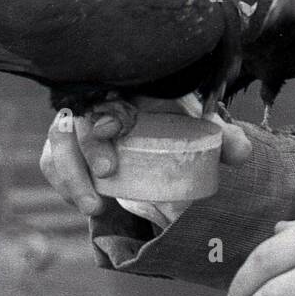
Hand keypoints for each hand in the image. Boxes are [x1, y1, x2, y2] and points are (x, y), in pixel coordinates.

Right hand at [39, 95, 251, 216]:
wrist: (162, 147)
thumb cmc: (179, 130)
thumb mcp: (203, 132)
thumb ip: (224, 139)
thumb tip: (241, 152)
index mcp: (129, 90)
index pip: (107, 89)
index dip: (107, 106)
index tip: (116, 125)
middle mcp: (97, 104)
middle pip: (76, 117)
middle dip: (87, 145)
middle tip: (109, 171)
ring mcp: (77, 128)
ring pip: (58, 143)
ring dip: (71, 174)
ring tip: (94, 206)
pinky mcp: (66, 152)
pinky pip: (53, 164)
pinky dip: (65, 184)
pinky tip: (86, 205)